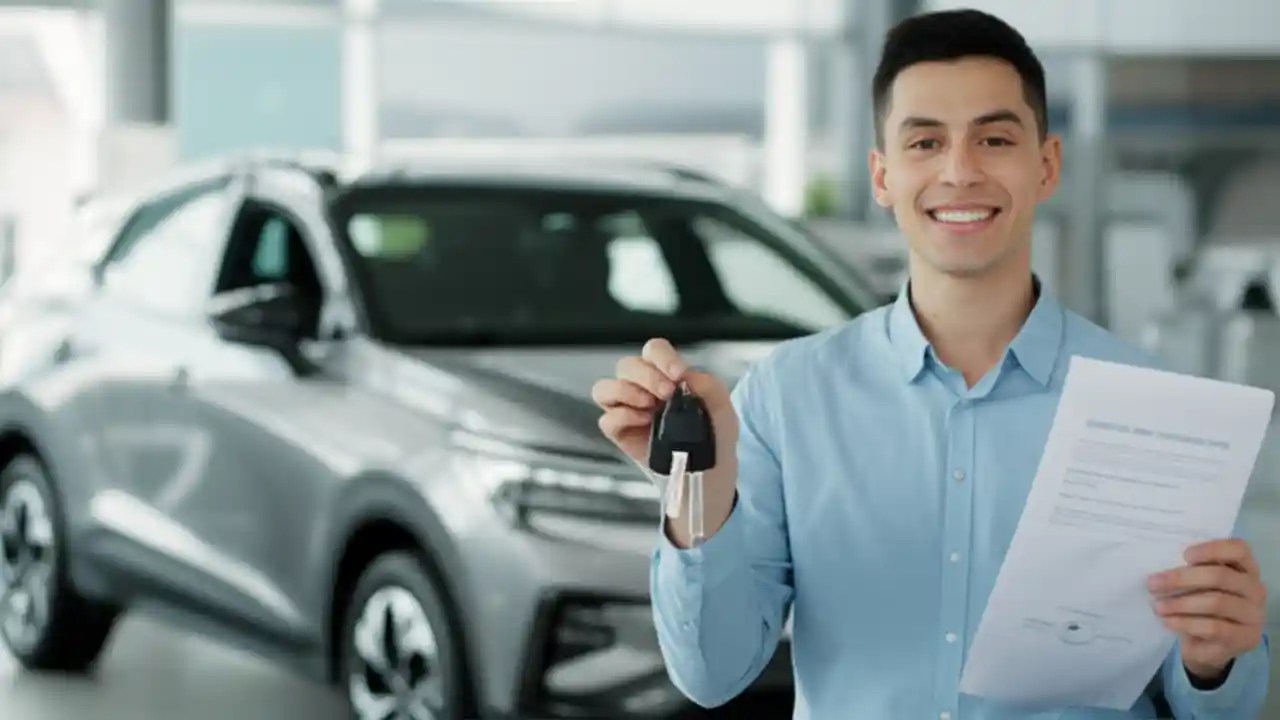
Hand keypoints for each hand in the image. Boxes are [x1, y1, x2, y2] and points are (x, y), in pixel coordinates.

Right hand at [591, 338, 738, 545]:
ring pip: (605, 388)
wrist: (709, 473)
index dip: (663, 357)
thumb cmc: (713, 437)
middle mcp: (642, 388)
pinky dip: (622, 416)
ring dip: (626, 391)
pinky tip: (643, 422)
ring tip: (650, 406)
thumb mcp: (723, 411)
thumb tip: (688, 375)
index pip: (653, 351)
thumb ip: (710, 388)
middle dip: (646, 375)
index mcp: (665, 375)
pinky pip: (607, 419)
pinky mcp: (620, 433)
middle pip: (626, 366)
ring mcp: (628, 410)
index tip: (678, 375)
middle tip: (666, 392)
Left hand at [1148, 539, 1268, 681]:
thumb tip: (1160, 565)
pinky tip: (1168, 621)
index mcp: (1246, 569)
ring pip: (1216, 602)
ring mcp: (1254, 615)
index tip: (1184, 555)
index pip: (1238, 550)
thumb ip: (1189, 571)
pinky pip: (1214, 627)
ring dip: (1181, 603)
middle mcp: (1255, 589)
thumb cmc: (1200, 606)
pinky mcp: (1246, 638)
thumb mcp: (1197, 585)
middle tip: (1153, 584)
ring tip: (1158, 606)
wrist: (1207, 646)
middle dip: (1182, 578)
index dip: (1212, 549)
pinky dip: (1186, 623)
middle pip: (1221, 576)